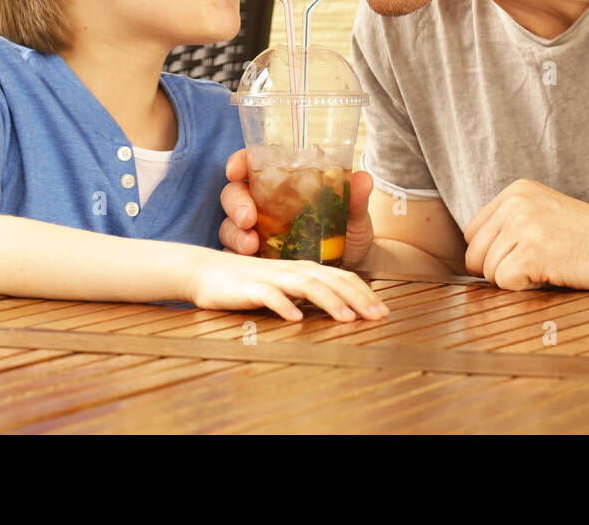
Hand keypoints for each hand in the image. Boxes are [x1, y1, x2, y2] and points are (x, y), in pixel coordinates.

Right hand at [185, 249, 388, 321]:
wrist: (205, 271)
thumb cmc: (248, 281)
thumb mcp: (283, 286)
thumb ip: (308, 293)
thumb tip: (340, 309)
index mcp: (304, 268)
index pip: (342, 277)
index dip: (365, 292)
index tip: (383, 311)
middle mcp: (292, 269)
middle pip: (331, 280)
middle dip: (358, 298)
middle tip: (379, 317)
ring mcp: (271, 277)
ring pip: (306, 285)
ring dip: (329, 301)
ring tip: (348, 319)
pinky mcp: (248, 287)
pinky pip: (268, 295)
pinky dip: (283, 305)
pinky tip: (296, 318)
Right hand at [219, 149, 378, 268]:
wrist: (350, 270)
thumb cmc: (345, 234)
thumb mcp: (352, 217)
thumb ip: (354, 199)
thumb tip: (363, 179)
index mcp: (281, 186)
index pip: (252, 166)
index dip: (239, 163)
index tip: (236, 170)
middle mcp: (263, 207)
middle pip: (234, 195)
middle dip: (236, 204)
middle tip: (248, 218)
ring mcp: (254, 233)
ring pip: (229, 226)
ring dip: (236, 234)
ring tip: (251, 245)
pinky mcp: (253, 260)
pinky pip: (236, 257)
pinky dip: (240, 258)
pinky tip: (252, 260)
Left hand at [462, 179, 588, 290]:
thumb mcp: (545, 213)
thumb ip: (510, 225)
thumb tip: (472, 258)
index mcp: (515, 191)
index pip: (473, 234)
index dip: (494, 254)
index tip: (526, 255)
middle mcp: (515, 203)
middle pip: (474, 255)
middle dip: (500, 270)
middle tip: (540, 264)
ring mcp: (524, 225)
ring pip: (488, 273)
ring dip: (517, 280)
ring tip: (551, 266)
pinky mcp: (533, 252)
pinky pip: (504, 284)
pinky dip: (526, 290)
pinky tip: (554, 274)